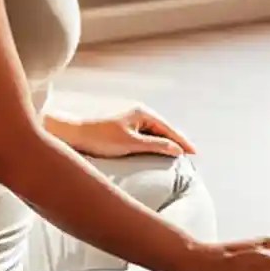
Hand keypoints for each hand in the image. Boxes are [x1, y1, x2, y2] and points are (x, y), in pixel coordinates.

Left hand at [58, 106, 197, 158]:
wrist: (74, 134)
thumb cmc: (100, 138)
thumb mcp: (131, 143)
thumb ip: (156, 146)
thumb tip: (177, 149)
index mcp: (143, 113)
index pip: (169, 129)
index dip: (183, 142)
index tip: (195, 154)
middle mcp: (139, 113)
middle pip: (164, 130)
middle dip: (176, 143)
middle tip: (190, 157)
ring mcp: (131, 120)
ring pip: (154, 134)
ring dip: (165, 144)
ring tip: (177, 157)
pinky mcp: (123, 128)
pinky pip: (144, 137)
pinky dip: (153, 145)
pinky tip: (156, 154)